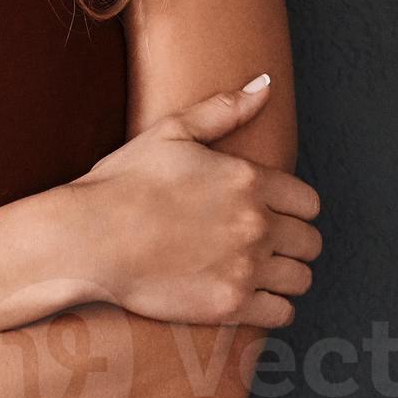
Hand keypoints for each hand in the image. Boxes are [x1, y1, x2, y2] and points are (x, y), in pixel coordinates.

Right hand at [63, 76, 322, 329]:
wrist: (88, 239)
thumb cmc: (123, 183)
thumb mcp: (171, 132)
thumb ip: (223, 110)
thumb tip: (265, 84)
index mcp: (249, 180)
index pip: (308, 203)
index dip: (295, 210)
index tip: (276, 216)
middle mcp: (256, 223)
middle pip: (310, 242)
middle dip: (293, 244)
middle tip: (268, 247)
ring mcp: (245, 267)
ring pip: (300, 278)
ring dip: (286, 276)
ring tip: (261, 274)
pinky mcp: (230, 305)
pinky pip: (281, 313)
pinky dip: (273, 308)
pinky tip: (251, 299)